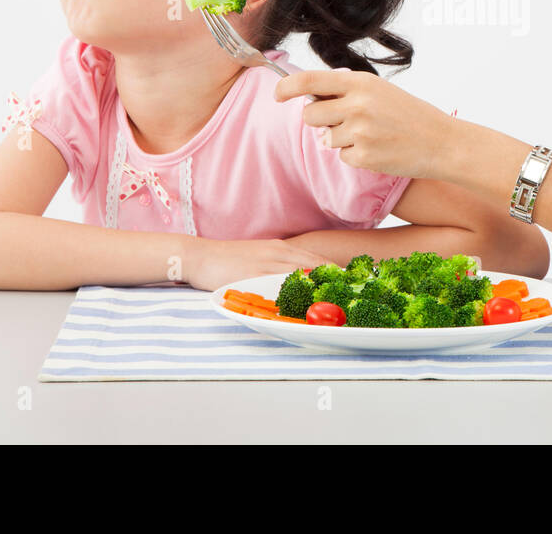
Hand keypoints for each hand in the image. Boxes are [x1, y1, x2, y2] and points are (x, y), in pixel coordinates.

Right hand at [185, 237, 336, 292]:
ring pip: (300, 273)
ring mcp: (266, 263)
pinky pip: (276, 284)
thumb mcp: (258, 256)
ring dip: (320, 286)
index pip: (316, 257)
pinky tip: (305, 303)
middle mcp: (278, 252)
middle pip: (315, 263)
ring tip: (339, 298)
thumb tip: (296, 280)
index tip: (351, 281)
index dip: (335, 269)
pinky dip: (294, 292)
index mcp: (281, 248)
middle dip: (335, 277)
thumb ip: (277, 266)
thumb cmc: (227, 259)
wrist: (199, 255)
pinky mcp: (252, 275)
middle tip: (353, 291)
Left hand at [273, 69, 457, 180]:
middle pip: (310, 114)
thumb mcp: (380, 91)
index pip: (310, 79)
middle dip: (319, 120)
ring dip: (340, 140)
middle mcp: (357, 105)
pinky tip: (378, 150)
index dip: (287, 86)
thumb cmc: (410, 115)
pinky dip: (355, 156)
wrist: (441, 142)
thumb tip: (311, 97)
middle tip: (343, 122)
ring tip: (371, 136)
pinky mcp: (364, 157)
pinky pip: (341, 157)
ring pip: (325, 138)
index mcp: (360, 82)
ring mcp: (360, 132)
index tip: (278, 93)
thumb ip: (347, 91)